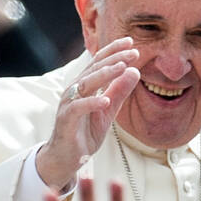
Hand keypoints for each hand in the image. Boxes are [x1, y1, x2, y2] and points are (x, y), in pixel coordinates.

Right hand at [36, 37, 146, 190]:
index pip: (99, 63)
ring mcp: (69, 103)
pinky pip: (78, 108)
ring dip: (104, 75)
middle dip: (114, 59)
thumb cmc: (86, 132)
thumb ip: (120, 91)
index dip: (113, 51)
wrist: (68, 157)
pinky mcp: (66, 119)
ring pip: (85, 84)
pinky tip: (106, 100)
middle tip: (133, 52)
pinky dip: (92, 103)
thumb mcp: (109, 111)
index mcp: (84, 85)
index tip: (131, 42)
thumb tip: (135, 70)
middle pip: (93, 69)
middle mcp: (75, 90)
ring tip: (122, 67)